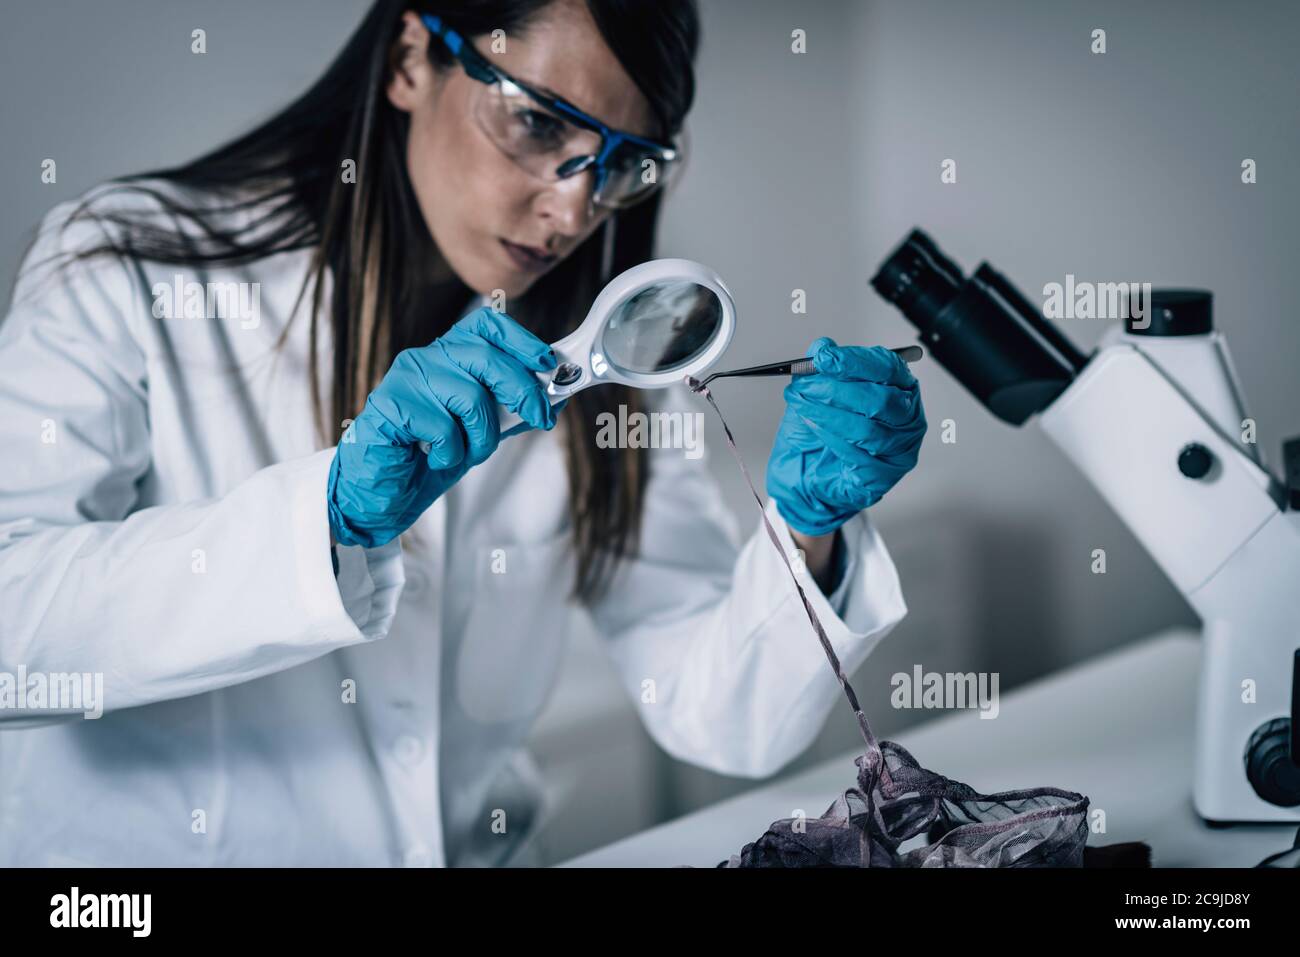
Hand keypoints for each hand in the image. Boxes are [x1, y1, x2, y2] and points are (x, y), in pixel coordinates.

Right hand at [327, 307, 560, 547]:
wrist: (382, 494)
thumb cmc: (428, 458)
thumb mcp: (481, 432)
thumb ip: (511, 411)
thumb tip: (555, 398)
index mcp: (447, 356)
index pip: (486, 326)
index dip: (521, 340)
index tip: (547, 364)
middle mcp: (425, 358)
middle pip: (486, 358)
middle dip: (522, 391)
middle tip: (540, 419)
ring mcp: (405, 379)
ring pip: (470, 397)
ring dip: (481, 437)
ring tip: (464, 453)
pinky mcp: (389, 405)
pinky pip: (442, 426)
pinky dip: (449, 453)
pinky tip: (433, 458)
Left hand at [766, 337, 925, 536]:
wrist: (806, 478)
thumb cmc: (818, 436)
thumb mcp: (812, 395)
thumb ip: (820, 369)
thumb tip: (822, 346)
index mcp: (898, 387)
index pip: (886, 367)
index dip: (854, 360)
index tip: (823, 358)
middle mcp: (907, 417)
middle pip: (882, 399)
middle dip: (838, 390)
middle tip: (806, 386)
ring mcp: (900, 448)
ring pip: (868, 429)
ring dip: (828, 415)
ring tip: (803, 408)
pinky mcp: (885, 475)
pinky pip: (858, 456)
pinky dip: (831, 439)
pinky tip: (813, 429)